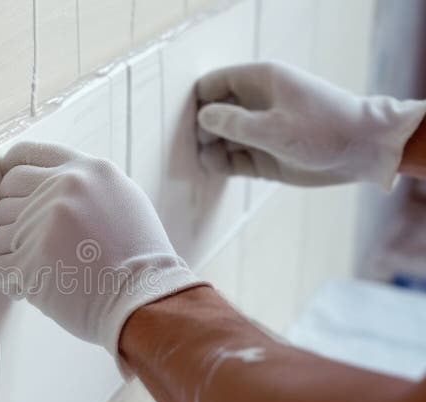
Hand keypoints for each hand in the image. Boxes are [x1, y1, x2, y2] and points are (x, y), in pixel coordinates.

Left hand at [0, 141, 205, 358]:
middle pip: (3, 197)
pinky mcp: (31, 260)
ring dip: (10, 257)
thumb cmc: (138, 260)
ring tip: (42, 271)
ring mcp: (46, 223)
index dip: (8, 177)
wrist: (149, 301)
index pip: (24, 156)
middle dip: (10, 224)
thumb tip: (39, 185)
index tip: (6, 193)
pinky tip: (38, 287)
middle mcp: (64, 189)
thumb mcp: (122, 200)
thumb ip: (82, 187)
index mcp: (87, 170)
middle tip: (34, 247)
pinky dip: (11, 282)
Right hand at [196, 62, 425, 188]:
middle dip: (200, 128)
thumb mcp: (275, 127)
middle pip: (213, 111)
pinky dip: (220, 164)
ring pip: (220, 137)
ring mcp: (257, 130)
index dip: (198, 102)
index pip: (214, 84)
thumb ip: (235, 124)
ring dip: (208, 149)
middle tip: (199, 145)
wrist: (362, 152)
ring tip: (208, 159)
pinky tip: (216, 167)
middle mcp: (255, 104)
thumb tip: (203, 117)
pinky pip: (231, 158)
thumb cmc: (324, 129)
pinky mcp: (262, 155)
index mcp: (260, 82)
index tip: (191, 123)